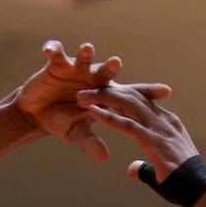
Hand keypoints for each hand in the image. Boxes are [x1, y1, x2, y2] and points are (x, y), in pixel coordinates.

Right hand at [14, 40, 170, 160]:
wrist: (38, 113)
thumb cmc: (63, 122)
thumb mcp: (77, 134)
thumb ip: (91, 142)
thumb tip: (105, 157)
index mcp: (105, 94)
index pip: (129, 93)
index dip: (147, 92)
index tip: (167, 91)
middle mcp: (93, 78)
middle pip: (107, 72)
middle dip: (112, 68)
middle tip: (117, 63)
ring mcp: (76, 69)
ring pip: (84, 59)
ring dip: (86, 54)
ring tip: (88, 49)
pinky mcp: (56, 64)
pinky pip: (55, 53)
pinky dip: (53, 49)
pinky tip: (49, 51)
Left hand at [75, 84, 198, 181]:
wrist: (201, 192)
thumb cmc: (184, 185)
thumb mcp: (162, 171)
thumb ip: (145, 167)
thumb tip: (132, 170)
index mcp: (168, 123)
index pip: (142, 101)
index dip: (121, 95)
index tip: (102, 92)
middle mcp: (165, 121)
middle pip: (133, 97)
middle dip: (109, 91)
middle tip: (86, 89)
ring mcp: (160, 129)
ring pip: (128, 105)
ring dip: (103, 98)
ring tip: (82, 96)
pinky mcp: (154, 141)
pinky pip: (128, 125)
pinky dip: (108, 116)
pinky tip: (92, 111)